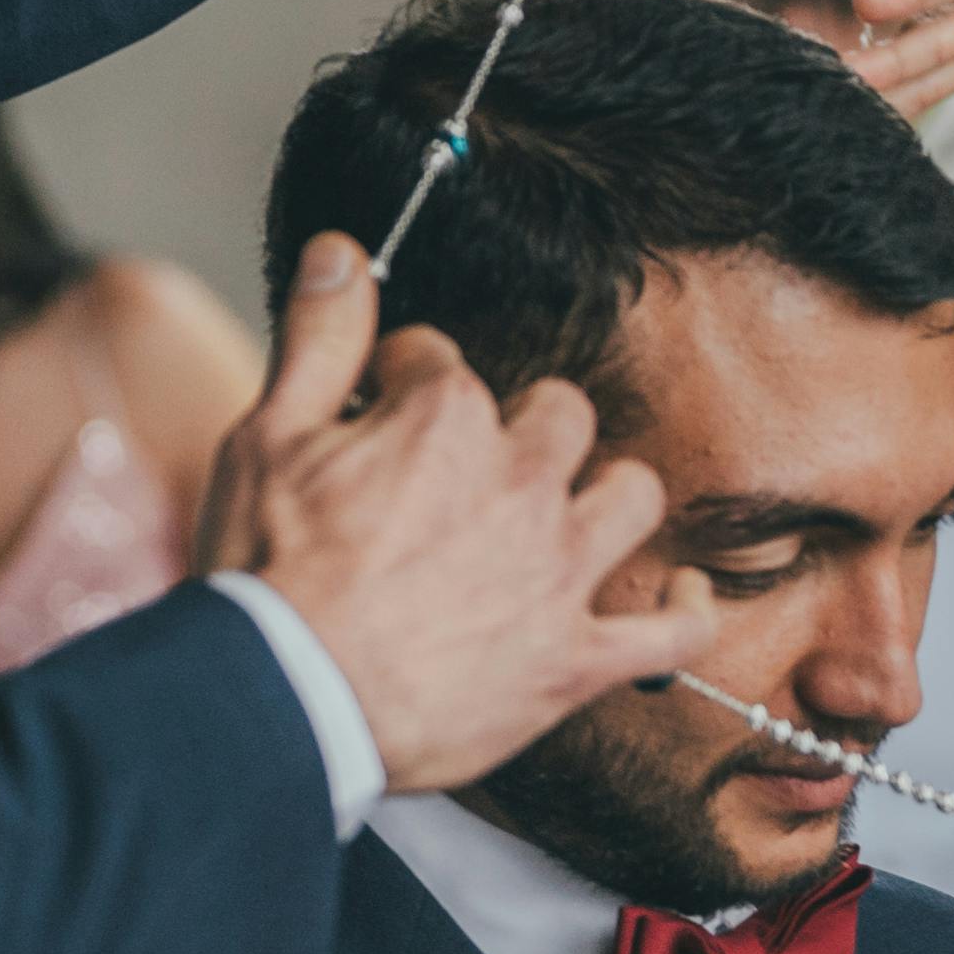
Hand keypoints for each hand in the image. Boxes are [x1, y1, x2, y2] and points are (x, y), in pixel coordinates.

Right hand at [205, 237, 720, 794]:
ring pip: (630, 493)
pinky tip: (682, 595)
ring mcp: (558, 574)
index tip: (376, 420)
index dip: (401, 388)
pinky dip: (688, 609)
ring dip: (603, 494)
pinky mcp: (576, 660)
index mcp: (445, 419)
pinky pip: (674, 629)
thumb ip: (317, 336)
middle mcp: (521, 483)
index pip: (441, 363)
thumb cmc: (265, 578)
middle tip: (467, 468)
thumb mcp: (267, 435)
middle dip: (518, 426)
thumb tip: (341, 250)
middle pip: (558, 414)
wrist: (281, 704)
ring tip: (564, 513)